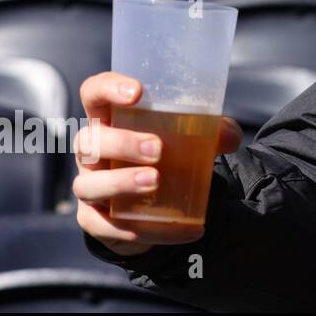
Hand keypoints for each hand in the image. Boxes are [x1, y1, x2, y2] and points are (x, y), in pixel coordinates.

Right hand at [74, 72, 241, 257]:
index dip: (108, 88)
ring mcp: (90, 185)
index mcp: (111, 121)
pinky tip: (153, 227)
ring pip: (88, 184)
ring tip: (154, 182)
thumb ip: (214, 132)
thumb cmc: (168, 157)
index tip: (137, 92)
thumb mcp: (192, 139)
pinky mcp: (94, 219)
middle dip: (122, 143)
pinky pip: (100, 224)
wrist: (157, 207)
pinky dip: (129, 227)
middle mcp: (93, 152)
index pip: (93, 93)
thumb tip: (227, 137)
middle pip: (89, 141)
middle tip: (158, 149)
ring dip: (121, 183)